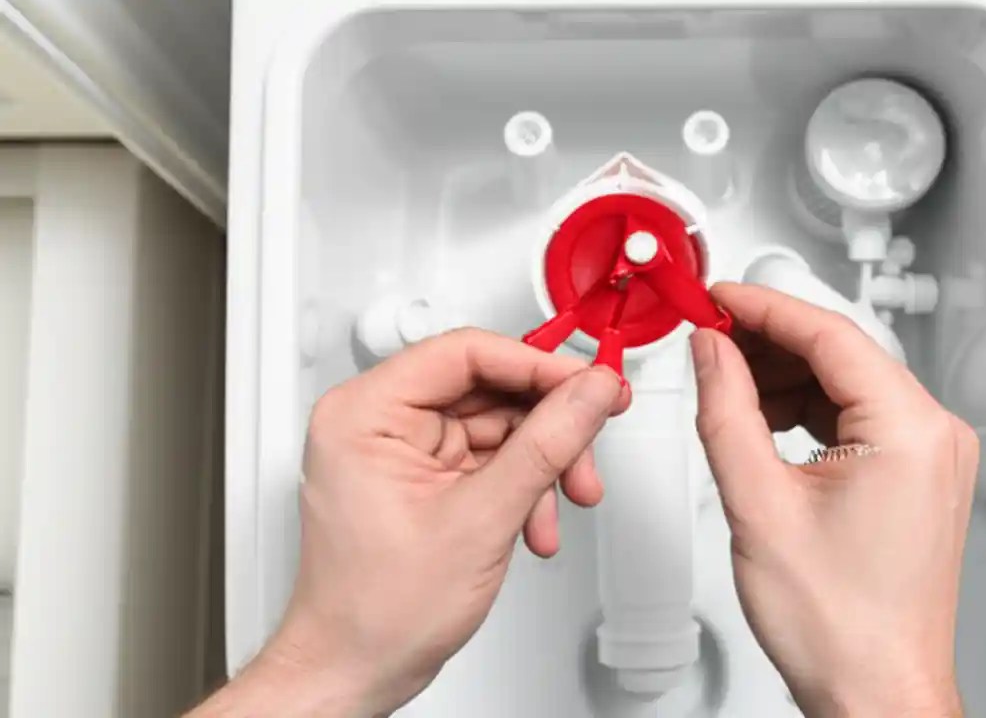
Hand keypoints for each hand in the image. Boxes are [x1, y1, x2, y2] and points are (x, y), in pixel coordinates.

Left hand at [192, 329, 626, 716]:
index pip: (466, 353)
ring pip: (498, 427)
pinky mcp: (422, 479)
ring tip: (560, 504)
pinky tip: (534, 524)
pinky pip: (489, 461)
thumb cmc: (375, 612)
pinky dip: (522, 489)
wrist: (355, 673)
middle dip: (547, 430)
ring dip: (540, 467)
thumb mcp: (480, 518)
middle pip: (489, 389)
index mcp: (365, 413)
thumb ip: (546, 445)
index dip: (538, 367)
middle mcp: (378, 423)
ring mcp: (401, 452)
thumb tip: (589, 391)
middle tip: (588, 450)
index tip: (589, 385)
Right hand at [690, 283, 977, 717]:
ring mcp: (931, 458)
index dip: (762, 307)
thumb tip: (712, 352)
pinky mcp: (917, 477)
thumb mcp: (757, 503)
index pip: (829, 334)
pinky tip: (761, 417)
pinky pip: (857, 419)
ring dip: (784, 377)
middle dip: (769, 342)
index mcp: (910, 432)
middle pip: (841, 353)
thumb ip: (727, 410)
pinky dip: (806, 412)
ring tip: (724, 382)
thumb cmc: (839, 627)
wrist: (877, 692)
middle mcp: (935, 436)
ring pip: (847, 384)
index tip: (718, 297)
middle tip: (708, 336)